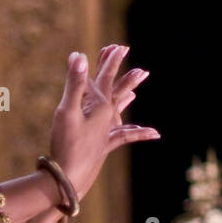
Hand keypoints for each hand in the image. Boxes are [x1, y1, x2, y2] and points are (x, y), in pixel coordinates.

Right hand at [48, 44, 158, 201]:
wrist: (68, 178)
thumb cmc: (66, 144)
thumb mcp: (66, 111)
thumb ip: (75, 83)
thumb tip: (79, 55)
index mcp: (100, 106)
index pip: (103, 77)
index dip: (108, 60)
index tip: (116, 45)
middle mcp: (106, 117)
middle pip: (112, 88)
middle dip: (115, 69)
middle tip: (123, 50)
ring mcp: (106, 132)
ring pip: (120, 107)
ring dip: (127, 92)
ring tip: (139, 79)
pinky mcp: (103, 146)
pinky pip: (124, 137)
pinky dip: (139, 132)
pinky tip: (155, 132)